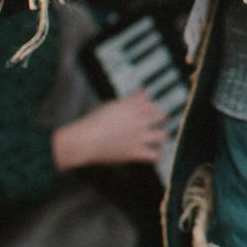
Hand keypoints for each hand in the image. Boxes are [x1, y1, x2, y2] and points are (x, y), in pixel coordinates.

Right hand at [52, 90, 167, 170]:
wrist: (84, 140)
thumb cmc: (92, 123)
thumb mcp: (111, 105)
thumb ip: (130, 99)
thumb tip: (143, 91)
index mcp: (132, 107)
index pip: (150, 101)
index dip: (149, 106)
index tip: (145, 110)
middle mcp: (139, 120)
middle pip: (161, 115)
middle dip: (158, 119)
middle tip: (153, 123)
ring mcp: (139, 136)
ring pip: (163, 134)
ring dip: (161, 135)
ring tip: (156, 137)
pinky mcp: (136, 152)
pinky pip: (155, 155)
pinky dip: (157, 155)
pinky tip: (154, 153)